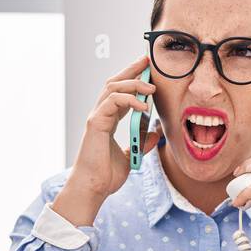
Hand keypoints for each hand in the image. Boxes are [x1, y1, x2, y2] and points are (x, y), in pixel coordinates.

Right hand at [54, 55, 160, 224]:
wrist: (94, 188)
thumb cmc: (106, 175)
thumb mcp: (132, 156)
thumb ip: (142, 142)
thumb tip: (156, 132)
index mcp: (107, 120)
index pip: (119, 92)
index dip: (132, 78)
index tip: (147, 70)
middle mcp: (100, 115)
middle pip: (114, 82)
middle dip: (131, 70)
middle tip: (147, 62)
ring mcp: (96, 117)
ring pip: (112, 87)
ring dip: (133, 83)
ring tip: (151, 88)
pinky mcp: (95, 123)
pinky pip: (113, 102)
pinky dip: (129, 100)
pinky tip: (144, 107)